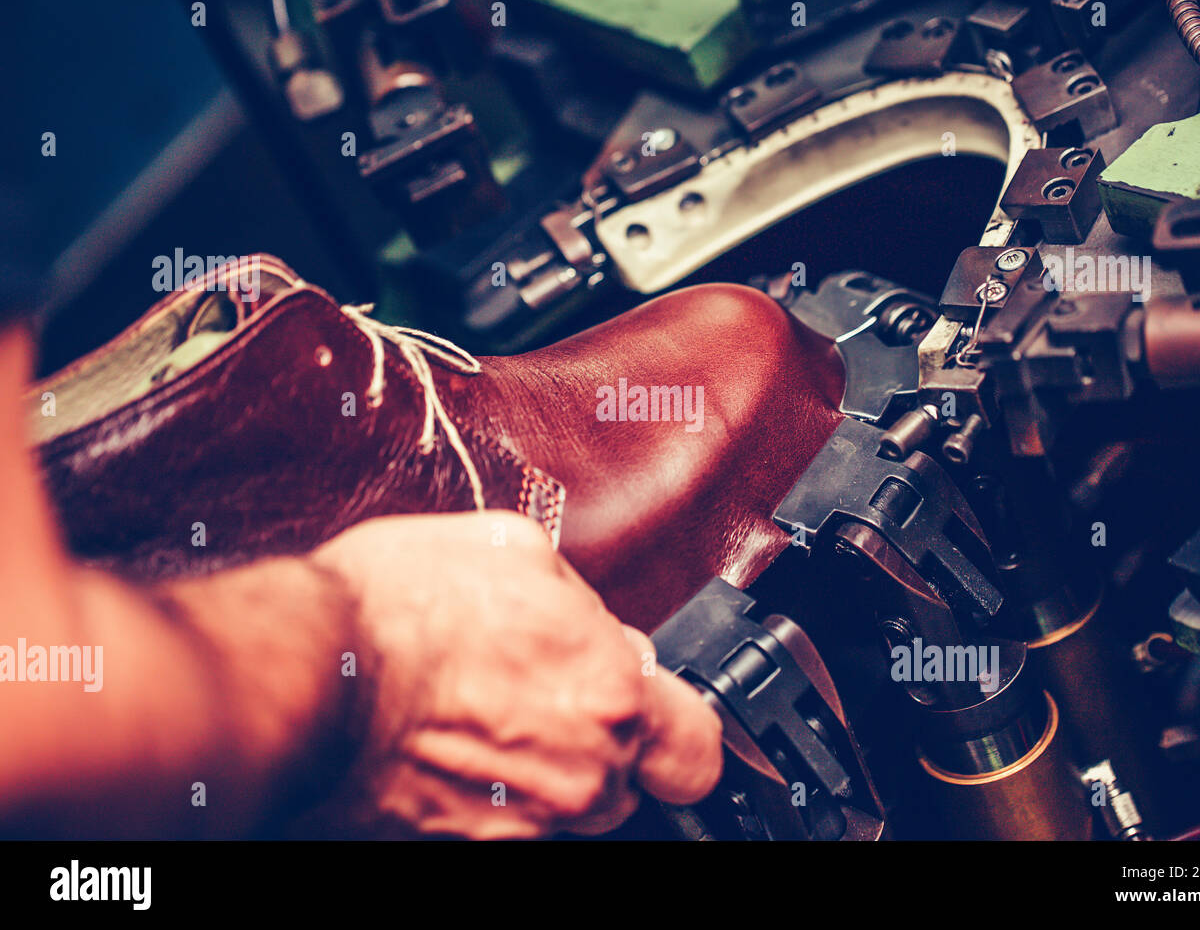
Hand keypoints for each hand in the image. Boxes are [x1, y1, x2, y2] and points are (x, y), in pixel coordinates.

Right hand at [312, 510, 722, 837]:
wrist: (304, 674)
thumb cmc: (397, 607)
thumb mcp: (512, 550)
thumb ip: (580, 600)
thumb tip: (595, 625)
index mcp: (609, 694)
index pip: (695, 749)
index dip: (676, 730)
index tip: (656, 716)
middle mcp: (580, 773)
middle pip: (624, 779)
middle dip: (594, 740)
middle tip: (537, 694)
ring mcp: (522, 823)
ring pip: (562, 808)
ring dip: (539, 770)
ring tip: (480, 715)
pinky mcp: (463, 849)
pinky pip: (501, 825)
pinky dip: (484, 794)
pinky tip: (446, 744)